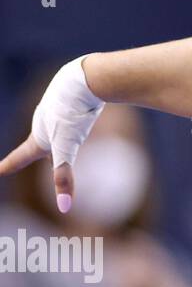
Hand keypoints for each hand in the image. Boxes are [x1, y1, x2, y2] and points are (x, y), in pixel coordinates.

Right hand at [0, 55, 105, 212]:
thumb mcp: (68, 147)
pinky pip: (76, 107)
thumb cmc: (71, 113)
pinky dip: (79, 111)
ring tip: (70, 126)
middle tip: (38, 155)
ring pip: (61, 122)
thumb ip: (64, 177)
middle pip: (44, 141)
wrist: (85, 78)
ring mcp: (59, 106)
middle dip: (41, 149)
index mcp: (40, 135)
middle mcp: (46, 120)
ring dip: (62, 128)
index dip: (11, 165)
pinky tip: (86, 106)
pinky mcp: (74, 95)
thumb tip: (64, 207)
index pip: (23, 155)